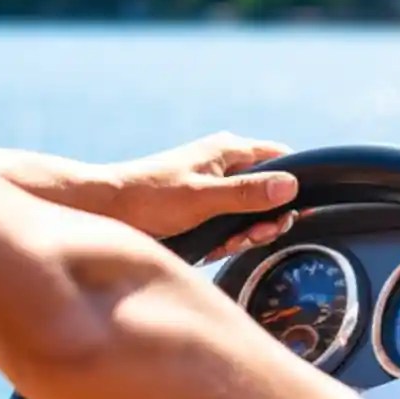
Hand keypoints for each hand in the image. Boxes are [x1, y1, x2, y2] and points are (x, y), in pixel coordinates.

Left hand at [106, 132, 299, 260]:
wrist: (106, 211)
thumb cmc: (149, 198)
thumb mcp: (204, 197)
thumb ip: (247, 193)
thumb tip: (290, 186)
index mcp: (228, 151)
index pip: (280, 158)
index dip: (293, 183)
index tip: (291, 210)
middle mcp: (224, 166)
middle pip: (268, 192)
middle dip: (264, 219)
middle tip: (251, 234)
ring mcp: (213, 187)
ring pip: (249, 212)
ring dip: (243, 233)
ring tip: (225, 243)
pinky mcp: (201, 208)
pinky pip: (228, 224)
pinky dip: (224, 239)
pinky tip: (210, 247)